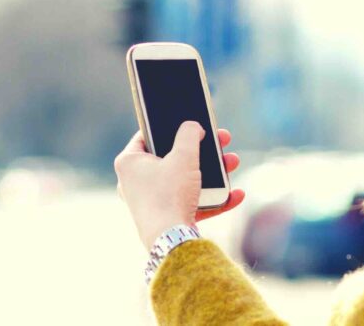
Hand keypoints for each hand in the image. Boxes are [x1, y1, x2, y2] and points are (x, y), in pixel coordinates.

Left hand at [114, 121, 245, 249]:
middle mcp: (135, 182)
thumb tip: (193, 126)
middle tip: (220, 142)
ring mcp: (150, 202)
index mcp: (129, 162)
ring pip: (184, 181)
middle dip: (202, 151)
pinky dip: (211, 198)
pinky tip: (234, 194)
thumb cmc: (169, 195)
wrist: (171, 240)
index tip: (189, 123)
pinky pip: (189, 203)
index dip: (169, 127)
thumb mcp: (184, 156)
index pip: (147, 135)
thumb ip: (190, 134)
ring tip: (232, 163)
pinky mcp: (166, 218)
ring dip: (212, 173)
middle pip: (172, 158)